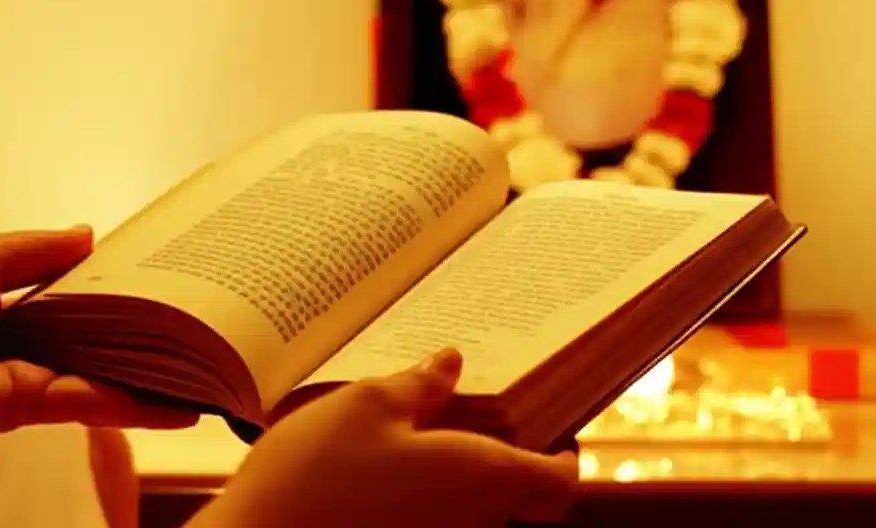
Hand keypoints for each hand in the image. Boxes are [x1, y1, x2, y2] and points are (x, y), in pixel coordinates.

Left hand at [0, 227, 197, 441]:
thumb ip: (34, 249)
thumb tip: (88, 234)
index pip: (70, 297)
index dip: (114, 286)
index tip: (161, 274)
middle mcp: (15, 344)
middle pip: (95, 336)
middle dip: (145, 327)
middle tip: (201, 314)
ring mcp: (25, 380)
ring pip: (103, 374)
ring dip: (153, 372)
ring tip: (208, 361)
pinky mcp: (28, 409)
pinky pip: (92, 404)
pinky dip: (138, 405)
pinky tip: (182, 403)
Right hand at [192, 349, 577, 527]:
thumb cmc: (312, 477)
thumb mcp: (367, 406)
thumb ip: (419, 386)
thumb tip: (451, 364)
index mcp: (481, 479)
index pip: (559, 482)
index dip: (563, 455)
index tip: (551, 427)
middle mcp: (470, 524)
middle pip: (520, 502)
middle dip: (513, 462)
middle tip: (484, 417)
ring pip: (475, 515)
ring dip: (465, 480)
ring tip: (427, 430)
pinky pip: (435, 525)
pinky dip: (429, 501)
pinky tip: (390, 470)